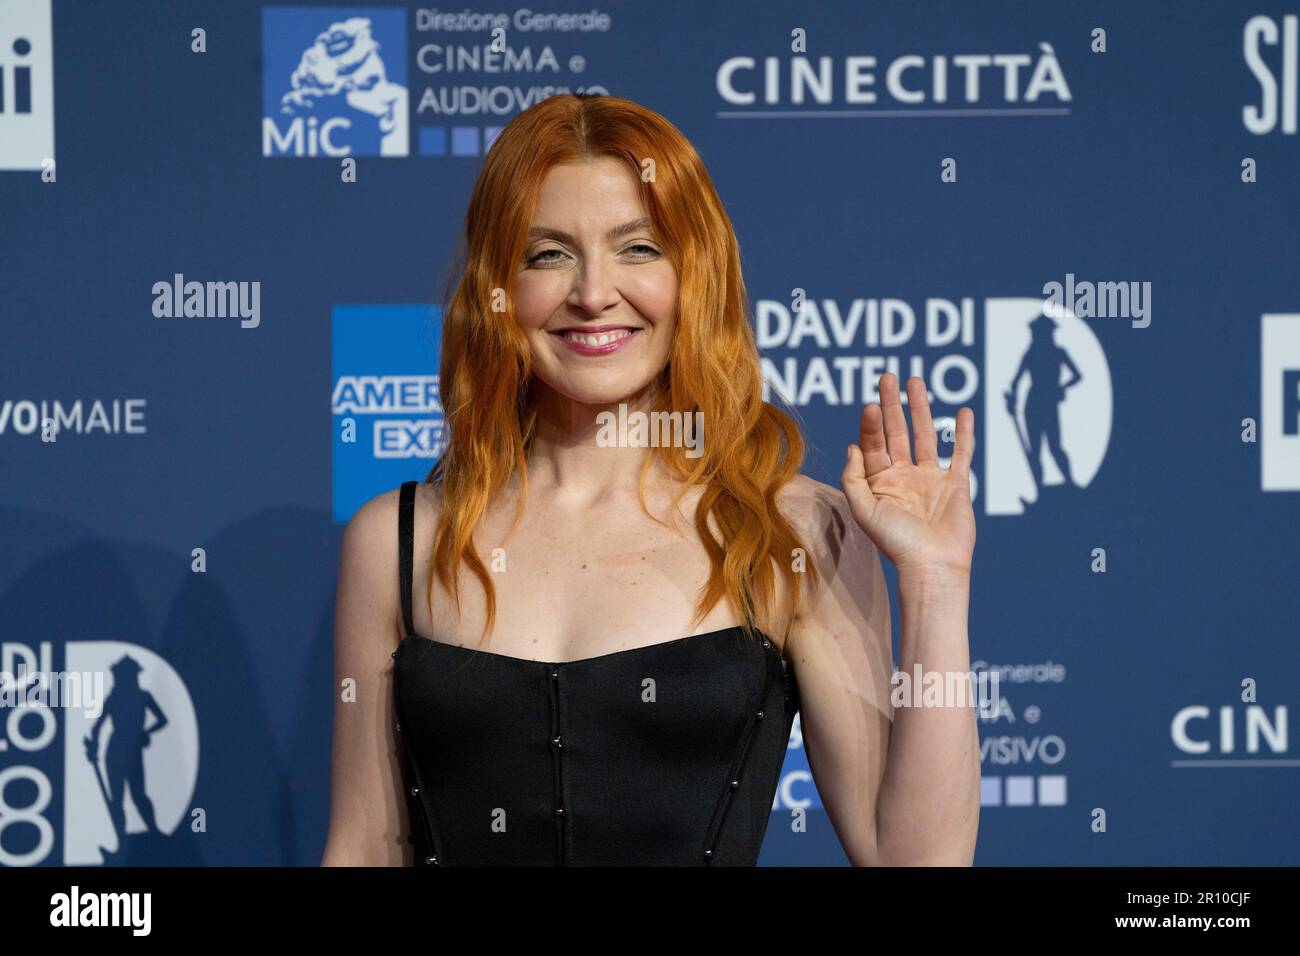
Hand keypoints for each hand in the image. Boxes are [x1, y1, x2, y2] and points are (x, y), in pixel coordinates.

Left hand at [841, 374, 975, 576]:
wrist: (933, 566)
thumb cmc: (896, 543)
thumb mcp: (864, 509)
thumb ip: (854, 477)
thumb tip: (852, 445)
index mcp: (880, 483)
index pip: (873, 443)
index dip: (871, 424)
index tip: (871, 405)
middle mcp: (904, 477)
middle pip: (896, 432)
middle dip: (893, 404)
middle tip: (888, 376)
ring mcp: (930, 479)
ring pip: (925, 435)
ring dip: (921, 409)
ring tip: (916, 381)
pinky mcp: (956, 484)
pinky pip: (960, 452)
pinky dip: (963, 432)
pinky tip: (963, 410)